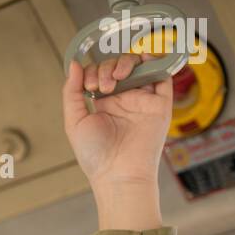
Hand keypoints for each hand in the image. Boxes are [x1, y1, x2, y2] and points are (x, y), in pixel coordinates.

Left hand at [63, 54, 172, 190]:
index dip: (93, 71)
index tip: (88, 85)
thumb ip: (71, 92)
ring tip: (117, 77)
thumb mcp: (74, 122)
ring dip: (126, 62)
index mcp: (105, 104)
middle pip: (118, 66)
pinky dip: (154, 61)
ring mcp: (143, 100)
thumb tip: (75, 64)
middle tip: (102, 86)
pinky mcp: (159, 104)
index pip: (100, 72)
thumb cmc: (95, 156)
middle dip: (106, 68)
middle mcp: (125, 100)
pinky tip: (141, 61)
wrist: (118, 173)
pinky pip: (162, 75)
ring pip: (139, 65)